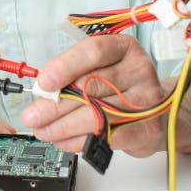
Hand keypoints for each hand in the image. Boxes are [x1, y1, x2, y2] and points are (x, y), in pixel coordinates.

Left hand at [21, 35, 165, 157]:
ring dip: (64, 126)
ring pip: (97, 114)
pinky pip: (109, 136)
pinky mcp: (149, 127)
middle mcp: (137, 70)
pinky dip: (81, 141)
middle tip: (33, 115)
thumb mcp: (97, 69)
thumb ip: (72, 76)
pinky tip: (64, 142)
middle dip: (55, 104)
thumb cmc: (120, 86)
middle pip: (90, 86)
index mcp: (122, 48)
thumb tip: (42, 92)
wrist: (157, 111)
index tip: (43, 82)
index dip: (65, 66)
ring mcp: (147, 99)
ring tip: (44, 131)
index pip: (93, 52)